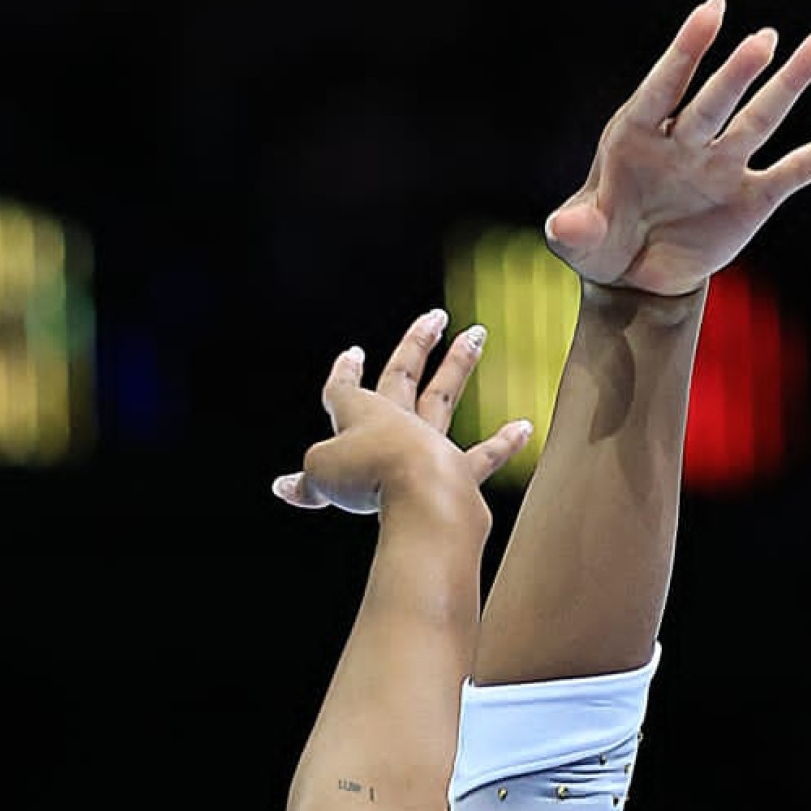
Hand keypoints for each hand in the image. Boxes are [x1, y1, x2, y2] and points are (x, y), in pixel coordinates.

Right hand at [272, 308, 532, 513]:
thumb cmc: (366, 478)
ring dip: (460, 364)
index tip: (352, 354)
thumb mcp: (321, 478)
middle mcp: (397, 421)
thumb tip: (285, 487)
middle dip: (417, 344)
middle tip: (436, 315)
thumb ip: (307, 483)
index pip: (346, 389)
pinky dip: (505, 442)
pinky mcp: (460, 473)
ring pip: (445, 396)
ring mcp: (432, 443)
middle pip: (405, 374)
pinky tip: (525, 426)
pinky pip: (485, 456)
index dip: (345, 374)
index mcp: (359, 414)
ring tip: (476, 334)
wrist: (418, 494)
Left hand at [544, 0, 810, 298]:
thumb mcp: (579, 240)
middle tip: (764, 42)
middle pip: (715, 101)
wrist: (635, 275)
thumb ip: (573, 228)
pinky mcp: (753, 196)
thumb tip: (563, 226)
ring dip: (791, 83)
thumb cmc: (602, 242)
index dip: (686, 51)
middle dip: (737, 74)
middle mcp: (687, 140)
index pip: (664, 87)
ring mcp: (723, 164)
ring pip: (762, 119)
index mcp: (639, 135)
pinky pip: (799, 169)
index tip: (712, 11)